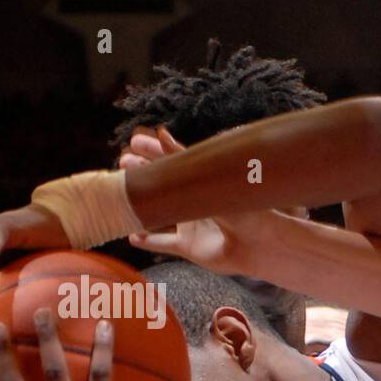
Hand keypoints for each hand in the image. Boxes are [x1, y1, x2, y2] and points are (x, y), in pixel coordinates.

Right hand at [125, 126, 278, 275]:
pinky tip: (132, 235)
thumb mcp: (212, 182)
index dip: (153, 153)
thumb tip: (160, 133)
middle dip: (142, 176)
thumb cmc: (243, 210)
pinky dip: (147, 241)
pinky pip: (163, 243)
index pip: (173, 165)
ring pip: (158, 214)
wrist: (258, 244)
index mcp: (202, 186)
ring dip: (140, 206)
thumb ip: (184, 159)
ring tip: (121, 197)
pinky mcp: (188, 247)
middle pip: (162, 188)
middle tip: (122, 163)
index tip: (133, 143)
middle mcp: (194, 205)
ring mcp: (190, 226)